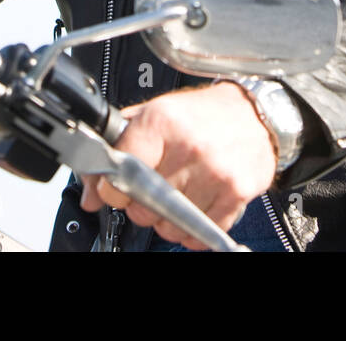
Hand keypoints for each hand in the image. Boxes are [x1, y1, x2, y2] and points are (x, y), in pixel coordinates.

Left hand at [79, 82, 275, 248]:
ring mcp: (215, 172)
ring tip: (175, 197)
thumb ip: (117, 149)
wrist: (254, 112)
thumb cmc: (201, 114)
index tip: (115, 189)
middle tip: (149, 191)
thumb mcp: (153, 115)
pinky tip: (194, 209)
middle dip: (140, 205)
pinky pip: (203, 232)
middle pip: (145, 204)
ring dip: (167, 221)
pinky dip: (193, 231)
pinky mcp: (237, 192)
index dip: (112, 187)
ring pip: (172, 224)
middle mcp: (189, 146)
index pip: (122, 170)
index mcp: (162, 121)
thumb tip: (92, 194)